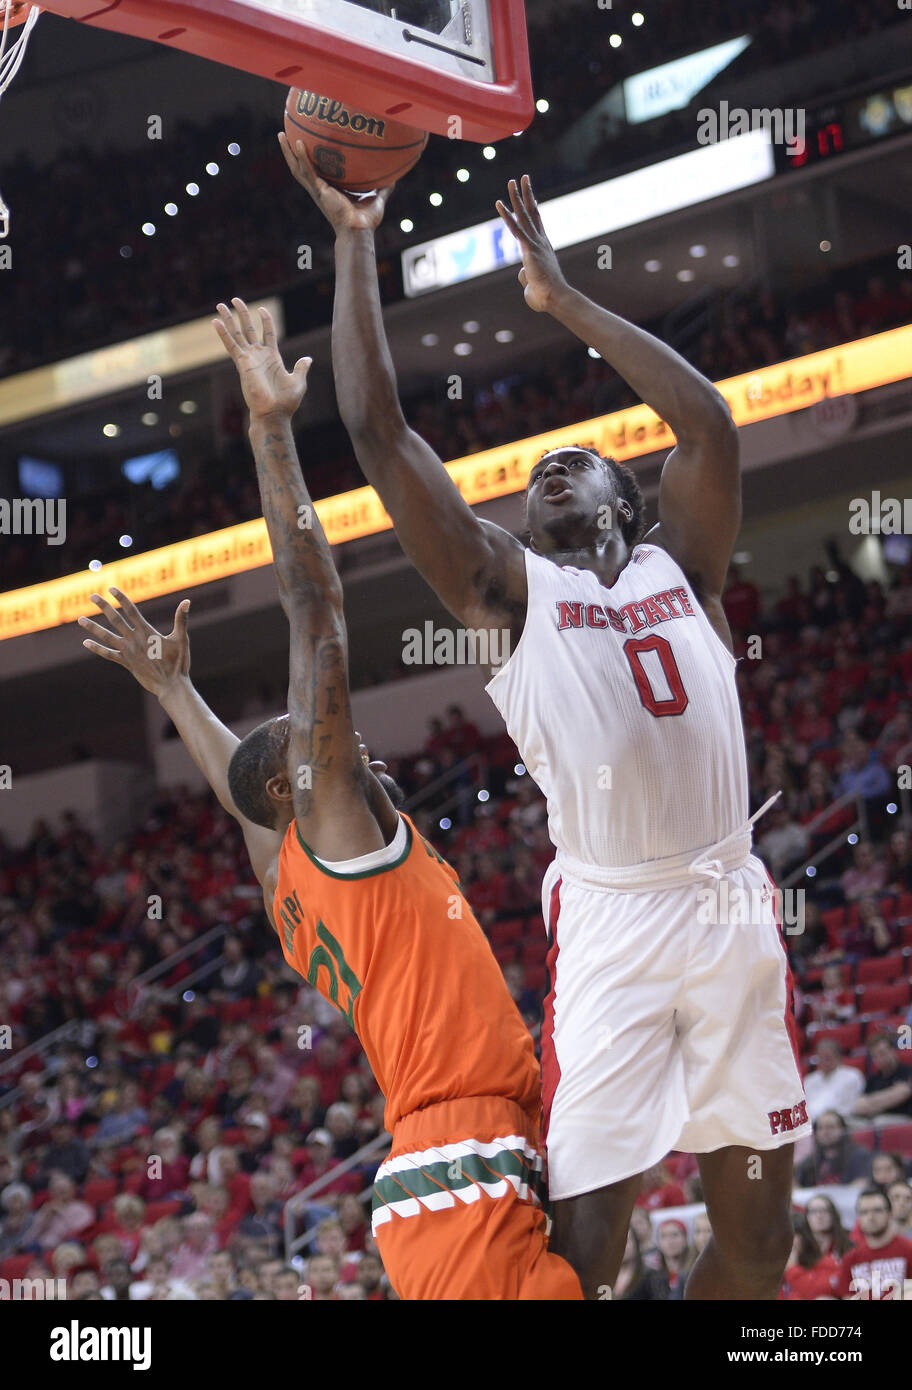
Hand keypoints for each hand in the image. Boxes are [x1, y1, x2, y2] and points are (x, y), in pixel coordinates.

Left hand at [79, 588, 190, 696]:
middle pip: (115, 619)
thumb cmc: (178, 663)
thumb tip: (187, 602)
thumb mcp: (182, 639)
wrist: (170, 685)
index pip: (131, 610)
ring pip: (107, 636)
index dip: (121, 598)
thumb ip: (181, 619)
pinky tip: (86, 642)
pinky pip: (108, 654)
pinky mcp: (126, 663)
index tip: (111, 588)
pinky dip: (97, 648)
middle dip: (103, 606)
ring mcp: (128, 652)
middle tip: (92, 595)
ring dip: (93, 627)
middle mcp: (135, 640)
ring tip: (80, 619)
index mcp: (147, 632)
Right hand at [213, 298, 310, 420]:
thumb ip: (301, 368)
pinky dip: (224, 334)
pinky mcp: (242, 364)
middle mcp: (259, 355)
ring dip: (229, 319)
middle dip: (242, 314)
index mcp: (273, 357)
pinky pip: (231, 346)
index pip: (268, 332)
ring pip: (237, 334)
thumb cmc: (286, 402)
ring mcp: (249, 359)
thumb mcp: (298, 381)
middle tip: (235, 299)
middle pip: (248, 329)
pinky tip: (216, 322)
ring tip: (220, 305)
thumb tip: (308, 359)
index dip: (265, 320)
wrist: (274, 413)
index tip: (262, 309)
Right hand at [278, 133, 393, 232]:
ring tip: (281, 134)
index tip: (306, 144)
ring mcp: (317, 190)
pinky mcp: (319, 190)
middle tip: (284, 134)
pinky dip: (302, 157)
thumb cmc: (366, 221)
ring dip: (288, 152)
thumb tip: (395, 177)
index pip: (316, 171)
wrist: (360, 230)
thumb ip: (384, 188)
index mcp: (329, 190)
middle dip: (290, 152)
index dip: (309, 159)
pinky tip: (298, 142)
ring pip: (297, 168)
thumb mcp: (377, 199)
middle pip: (300, 167)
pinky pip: (308, 171)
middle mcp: (320, 189)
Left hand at [495, 174, 567, 312]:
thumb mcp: (534, 284)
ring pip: (524, 215)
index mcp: (543, 248)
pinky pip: (515, 229)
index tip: (531, 196)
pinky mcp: (528, 249)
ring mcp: (535, 243)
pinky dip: (507, 216)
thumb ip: (527, 276)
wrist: (555, 298)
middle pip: (532, 212)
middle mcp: (541, 241)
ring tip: (512, 181)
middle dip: (527, 193)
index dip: (534, 208)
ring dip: (517, 197)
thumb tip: (523, 273)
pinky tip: (499, 203)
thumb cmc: (546, 297)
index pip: (537, 224)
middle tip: (524, 178)